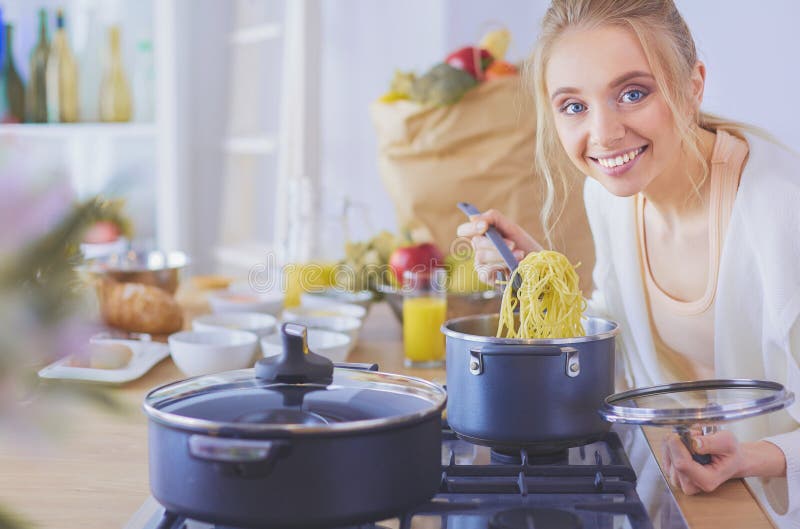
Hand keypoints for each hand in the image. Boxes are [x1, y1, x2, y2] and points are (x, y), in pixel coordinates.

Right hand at [455, 209, 542, 283]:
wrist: (539, 266)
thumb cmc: (525, 246)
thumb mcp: (511, 228)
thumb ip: (493, 218)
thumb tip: (473, 218)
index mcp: (482, 236)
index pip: (465, 230)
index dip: (471, 227)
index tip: (484, 226)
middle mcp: (478, 250)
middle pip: (476, 242)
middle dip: (495, 242)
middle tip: (513, 244)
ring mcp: (480, 264)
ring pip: (482, 255)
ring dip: (502, 254)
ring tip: (520, 255)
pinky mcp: (485, 278)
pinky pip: (486, 269)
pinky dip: (501, 265)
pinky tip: (514, 265)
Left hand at [662, 430, 785, 494]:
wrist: (730, 460)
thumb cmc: (730, 453)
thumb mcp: (728, 442)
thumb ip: (712, 442)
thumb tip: (694, 443)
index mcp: (707, 481)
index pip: (682, 464)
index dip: (679, 445)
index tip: (685, 434)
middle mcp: (690, 485)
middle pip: (673, 460)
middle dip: (680, 442)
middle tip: (696, 437)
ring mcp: (679, 480)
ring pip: (667, 455)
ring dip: (676, 442)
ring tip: (694, 442)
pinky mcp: (671, 472)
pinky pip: (664, 453)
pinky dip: (672, 444)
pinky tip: (686, 444)